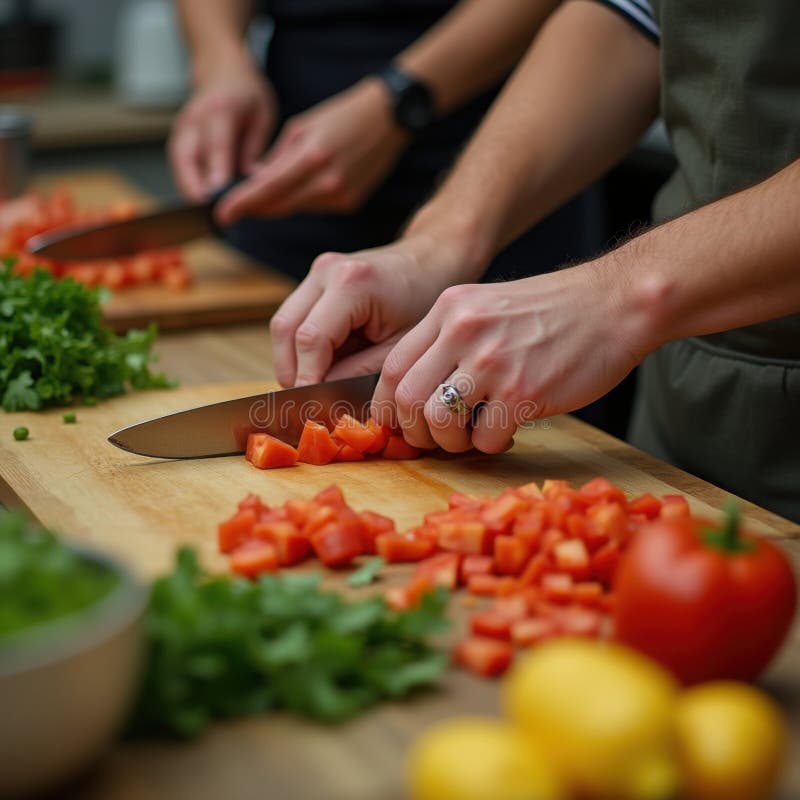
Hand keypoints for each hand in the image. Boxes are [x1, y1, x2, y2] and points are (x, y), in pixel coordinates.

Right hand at [169, 60, 276, 200]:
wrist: (220, 70)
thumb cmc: (246, 95)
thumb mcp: (262, 116)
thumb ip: (254, 149)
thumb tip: (253, 184)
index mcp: (222, 108)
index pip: (217, 145)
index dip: (216, 170)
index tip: (218, 193)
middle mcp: (196, 117)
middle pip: (188, 156)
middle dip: (194, 187)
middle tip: (205, 214)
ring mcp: (183, 127)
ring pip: (178, 163)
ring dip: (186, 189)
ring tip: (199, 216)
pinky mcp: (178, 138)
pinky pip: (178, 165)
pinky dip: (185, 183)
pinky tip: (197, 203)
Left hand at [215, 77, 408, 223]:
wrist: (389, 120)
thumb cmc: (342, 115)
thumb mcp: (302, 127)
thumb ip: (277, 158)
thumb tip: (255, 181)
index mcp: (311, 157)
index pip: (267, 188)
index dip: (241, 204)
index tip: (221, 214)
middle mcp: (326, 182)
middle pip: (278, 206)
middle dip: (253, 209)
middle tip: (231, 210)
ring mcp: (340, 197)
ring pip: (295, 208)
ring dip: (276, 203)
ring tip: (262, 194)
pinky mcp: (349, 204)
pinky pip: (314, 208)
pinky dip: (300, 200)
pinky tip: (300, 187)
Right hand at [269, 232, 473, 387]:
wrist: (431, 264)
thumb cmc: (423, 304)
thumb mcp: (400, 348)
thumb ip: (360, 373)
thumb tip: (324, 398)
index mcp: (352, 283)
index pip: (311, 339)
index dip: (307, 378)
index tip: (311, 408)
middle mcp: (327, 271)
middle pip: (285, 329)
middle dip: (292, 370)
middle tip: (309, 402)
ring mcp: (317, 272)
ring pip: (282, 323)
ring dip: (292, 360)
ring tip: (313, 387)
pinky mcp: (315, 279)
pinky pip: (294, 317)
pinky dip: (299, 346)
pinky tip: (319, 366)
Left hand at [372, 260, 651, 452]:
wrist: (616, 303)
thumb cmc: (553, 313)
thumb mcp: (488, 307)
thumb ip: (451, 339)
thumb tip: (418, 392)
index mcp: (449, 309)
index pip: (392, 366)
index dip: (388, 405)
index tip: (401, 424)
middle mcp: (463, 331)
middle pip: (406, 398)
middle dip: (415, 431)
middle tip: (436, 438)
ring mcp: (492, 360)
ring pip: (437, 421)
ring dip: (449, 442)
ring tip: (472, 436)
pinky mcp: (524, 389)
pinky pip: (485, 438)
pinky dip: (491, 445)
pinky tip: (508, 430)